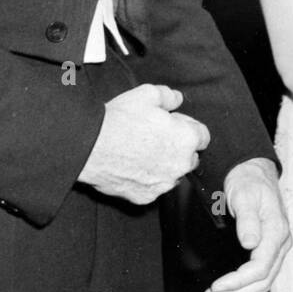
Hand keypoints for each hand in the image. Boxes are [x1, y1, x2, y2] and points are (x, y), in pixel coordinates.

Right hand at [77, 84, 209, 204]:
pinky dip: (146, 179)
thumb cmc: (120, 119)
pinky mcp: (145, 197)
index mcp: (187, 139)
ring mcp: (163, 184)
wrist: (89, 146)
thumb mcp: (148, 94)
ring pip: (171, 174)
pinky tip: (131, 166)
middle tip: (155, 136)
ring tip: (140, 151)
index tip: (173, 124)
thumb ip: (169, 96)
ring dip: (164, 164)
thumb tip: (177, 100)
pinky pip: (152, 187)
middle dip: (178, 148)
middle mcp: (180, 165)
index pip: (203, 136)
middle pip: (189, 157)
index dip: (187, 127)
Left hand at [200, 159, 290, 291]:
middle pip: (262, 281)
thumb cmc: (248, 182)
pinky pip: (259, 277)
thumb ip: (247, 219)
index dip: (238, 281)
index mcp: (277, 231)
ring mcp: (276, 249)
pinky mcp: (268, 252)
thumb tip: (249, 244)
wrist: (254, 173)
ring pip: (261, 283)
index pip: (261, 267)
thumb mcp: (244, 194)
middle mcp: (280, 244)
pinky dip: (242, 289)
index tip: (215, 286)